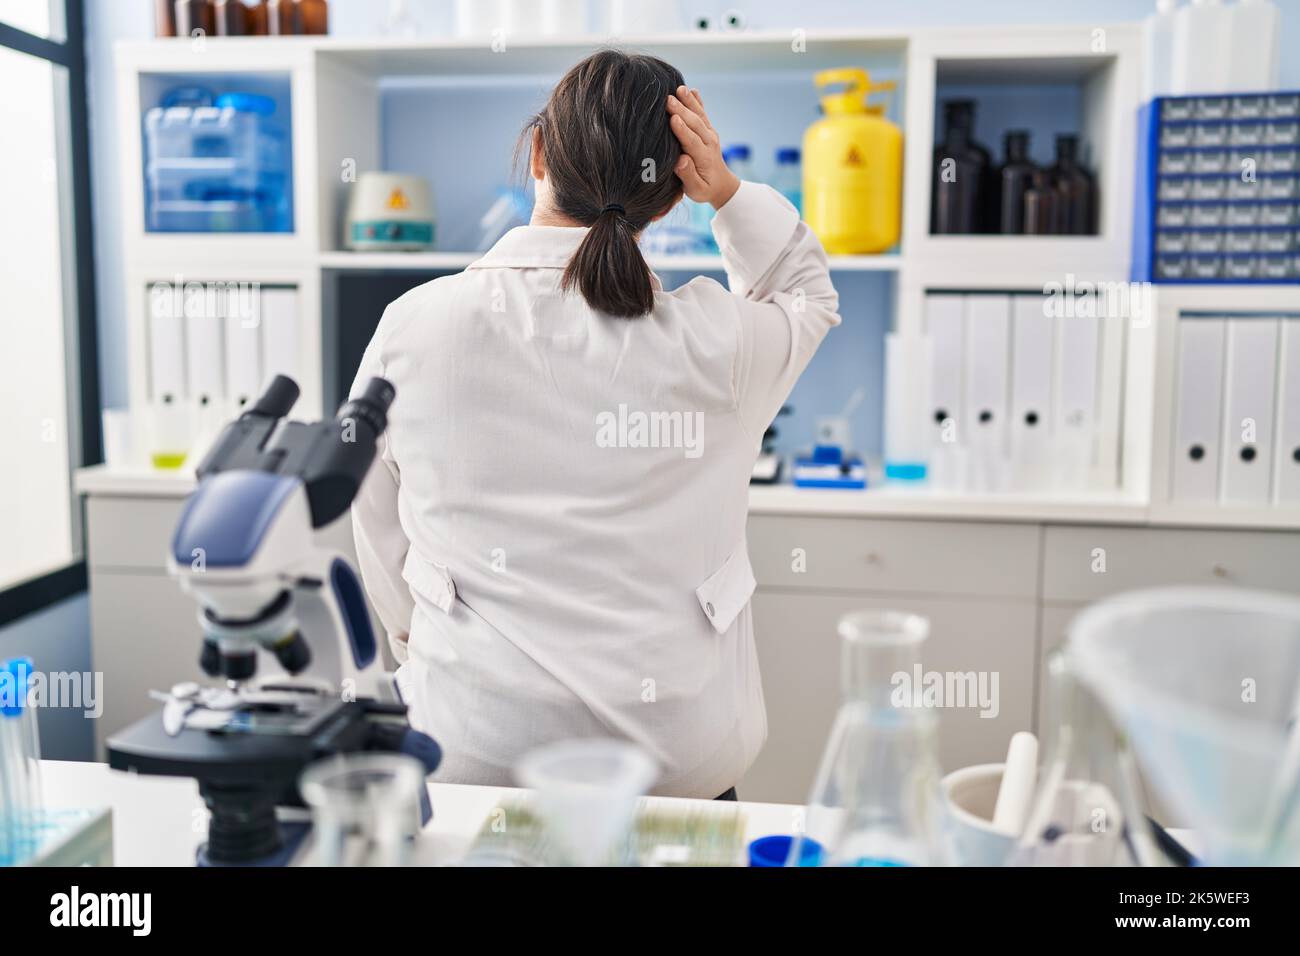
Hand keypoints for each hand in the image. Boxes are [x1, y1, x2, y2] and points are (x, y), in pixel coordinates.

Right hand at [667, 85, 739, 210]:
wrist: (721, 184)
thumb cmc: (704, 188)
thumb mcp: (696, 190)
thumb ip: (689, 176)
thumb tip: (681, 161)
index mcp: (704, 158)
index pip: (692, 141)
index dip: (682, 130)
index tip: (673, 118)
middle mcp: (709, 143)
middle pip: (695, 124)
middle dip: (682, 111)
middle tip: (668, 99)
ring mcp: (710, 134)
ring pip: (699, 115)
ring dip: (689, 102)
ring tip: (679, 89)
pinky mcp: (708, 130)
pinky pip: (703, 113)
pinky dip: (698, 101)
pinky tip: (692, 90)